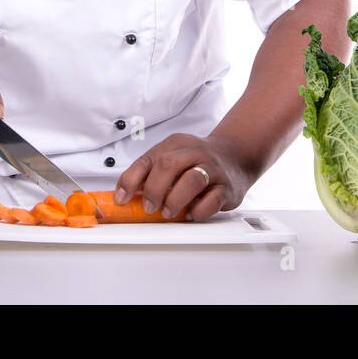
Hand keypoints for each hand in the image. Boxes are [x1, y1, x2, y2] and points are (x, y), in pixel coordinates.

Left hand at [114, 133, 254, 222]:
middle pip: (168, 165)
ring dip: (174, 201)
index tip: (122, 199)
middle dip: (153, 190)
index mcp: (175, 144)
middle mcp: (194, 152)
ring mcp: (212, 169)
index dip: (130, 181)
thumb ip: (150, 172)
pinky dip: (198, 211)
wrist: (236, 155)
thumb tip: (124, 194)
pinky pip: (212, 201)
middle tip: (149, 208)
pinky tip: (192, 214)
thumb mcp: (173, 157)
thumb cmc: (197, 160)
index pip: (147, 160)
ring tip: (169, 212)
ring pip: (191, 181)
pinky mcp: (227, 187)